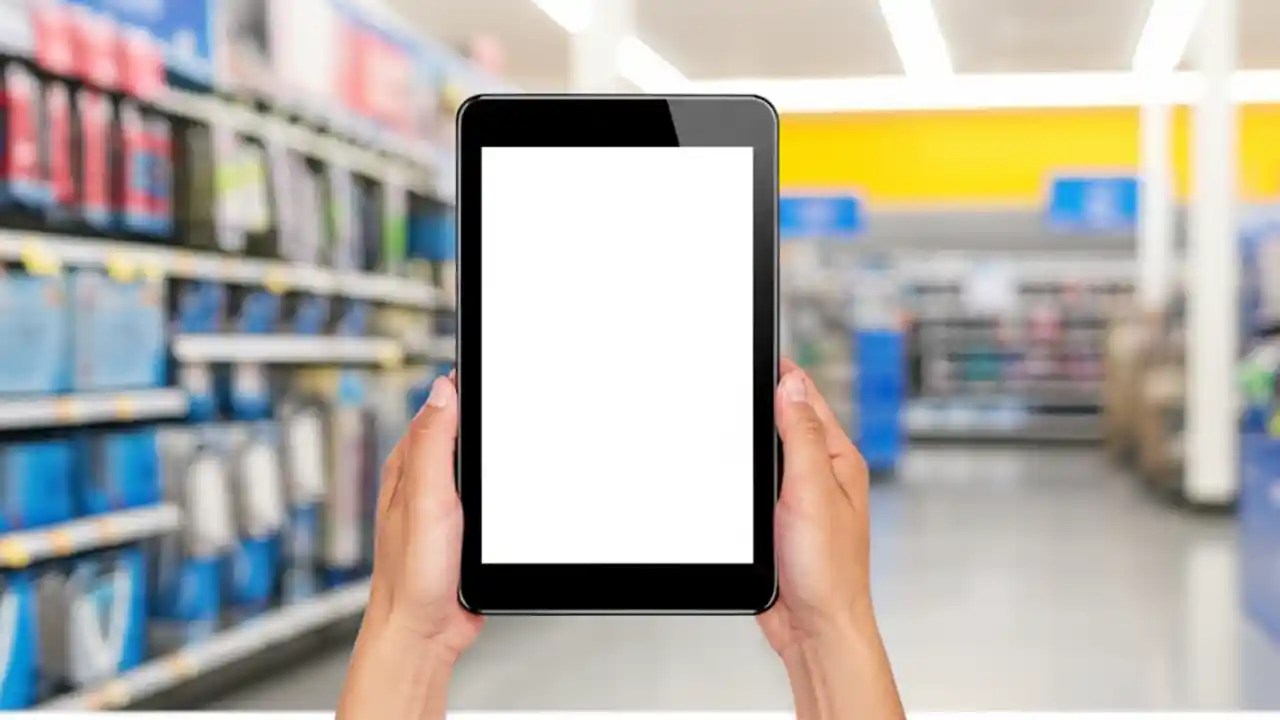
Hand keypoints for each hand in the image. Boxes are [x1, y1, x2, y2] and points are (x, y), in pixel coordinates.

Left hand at [338, 373, 480, 719]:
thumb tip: (442, 390)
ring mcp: (446, 505)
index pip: (439, 407)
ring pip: (477, 463)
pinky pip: (488, 495)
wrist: (425, 631)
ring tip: (513, 424)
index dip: (465, 383)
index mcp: (410, 464)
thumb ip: (433, 444)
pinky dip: (501, 487)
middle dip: (483, 411)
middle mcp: (425, 480)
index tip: (489, 361)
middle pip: (461, 430)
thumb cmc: (413, 574)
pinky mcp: (466, 529)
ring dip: (494, 451)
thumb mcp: (426, 498)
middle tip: (509, 387)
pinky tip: (512, 488)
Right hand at [760, 360, 902, 719]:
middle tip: (740, 370)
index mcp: (838, 460)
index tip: (759, 350)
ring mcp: (800, 498)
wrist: (815, 628)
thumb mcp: (813, 492)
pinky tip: (731, 468)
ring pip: (771, 452)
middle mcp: (821, 475)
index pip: (808, 400)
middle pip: (788, 421)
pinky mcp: (779, 522)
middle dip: (765, 397)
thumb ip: (802, 438)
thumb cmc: (828, 571)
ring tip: (737, 405)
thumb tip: (792, 387)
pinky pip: (759, 484)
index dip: (783, 373)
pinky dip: (744, 472)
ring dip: (754, 435)